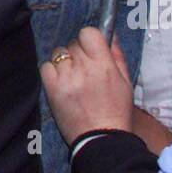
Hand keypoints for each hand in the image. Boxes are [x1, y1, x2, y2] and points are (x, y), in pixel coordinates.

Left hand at [40, 26, 133, 143]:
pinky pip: (45, 67)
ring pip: (59, 53)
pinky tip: (61, 83)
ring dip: (65, 62)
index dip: (88, 38)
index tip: (90, 48)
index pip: (88, 32)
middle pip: (73, 43)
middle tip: (84, 69)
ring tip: (73, 78)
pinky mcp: (52, 90)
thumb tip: (111, 34)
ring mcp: (66, 78)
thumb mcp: (125, 82)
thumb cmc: (116, 111)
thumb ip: (117, 55)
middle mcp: (84, 68)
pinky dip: (52, 72)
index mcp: (104, 64)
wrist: (102, 140)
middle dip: (78, 53)